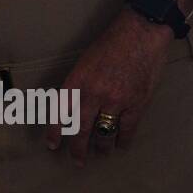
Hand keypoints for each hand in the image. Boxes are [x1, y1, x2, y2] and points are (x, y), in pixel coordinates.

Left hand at [44, 8, 173, 165]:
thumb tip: (72, 107)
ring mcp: (116, 100)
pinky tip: (120, 145)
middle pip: (81, 129)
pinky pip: (127, 131)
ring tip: (99, 153)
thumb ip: (79, 84)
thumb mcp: (85, 61)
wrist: (141, 32)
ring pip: (104, 134)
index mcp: (77, 80)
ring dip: (101, 148)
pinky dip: (122, 141)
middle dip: (77, 148)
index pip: (60, 113)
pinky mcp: (137, 104)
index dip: (54, 132)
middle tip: (76, 160)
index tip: (51, 145)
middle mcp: (93, 93)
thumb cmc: (111, 43)